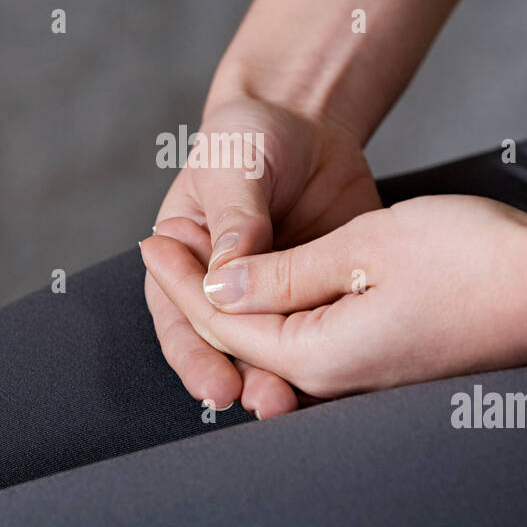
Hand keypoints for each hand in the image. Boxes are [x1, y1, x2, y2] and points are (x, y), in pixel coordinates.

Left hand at [142, 194, 526, 400]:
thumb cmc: (470, 256)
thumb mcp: (364, 247)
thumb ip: (283, 275)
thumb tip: (220, 290)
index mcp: (322, 354)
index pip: (226, 322)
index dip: (181, 281)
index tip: (148, 240)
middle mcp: (340, 380)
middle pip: (245, 342)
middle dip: (196, 304)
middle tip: (159, 258)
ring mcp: (371, 379)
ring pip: (278, 347)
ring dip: (236, 314)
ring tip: (197, 280)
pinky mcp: (396, 366)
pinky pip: (316, 349)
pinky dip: (280, 322)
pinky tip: (270, 300)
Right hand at [145, 94, 380, 416]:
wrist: (306, 122)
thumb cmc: (250, 136)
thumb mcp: (233, 164)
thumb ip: (233, 215)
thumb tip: (228, 271)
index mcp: (186, 264)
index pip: (181, 320)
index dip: (195, 359)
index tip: (216, 386)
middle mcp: (228, 292)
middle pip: (230, 349)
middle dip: (246, 381)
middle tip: (268, 403)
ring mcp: (278, 298)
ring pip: (279, 350)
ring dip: (288, 380)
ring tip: (297, 404)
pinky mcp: (324, 294)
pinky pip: (328, 330)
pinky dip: (335, 355)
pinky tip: (345, 377)